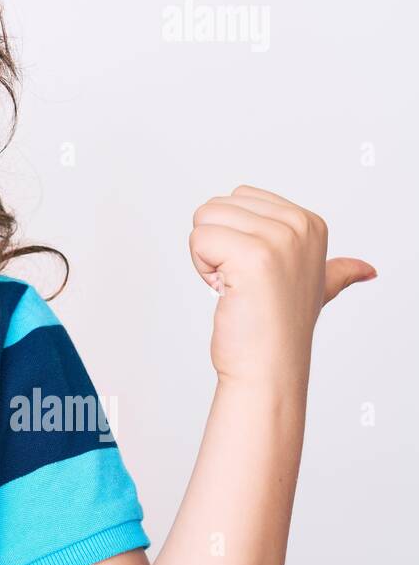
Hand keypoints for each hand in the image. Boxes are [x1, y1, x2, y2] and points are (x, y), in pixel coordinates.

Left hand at [188, 184, 375, 387]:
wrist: (269, 367)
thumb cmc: (279, 328)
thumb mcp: (318, 289)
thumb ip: (337, 271)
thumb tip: (366, 270)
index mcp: (310, 223)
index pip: (238, 197)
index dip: (234, 236)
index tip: (256, 271)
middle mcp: (298, 226)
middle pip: (216, 205)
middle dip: (216, 244)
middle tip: (243, 281)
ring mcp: (278, 240)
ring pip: (204, 219)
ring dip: (208, 257)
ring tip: (237, 286)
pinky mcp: (252, 257)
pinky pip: (198, 239)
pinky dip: (202, 268)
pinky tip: (228, 291)